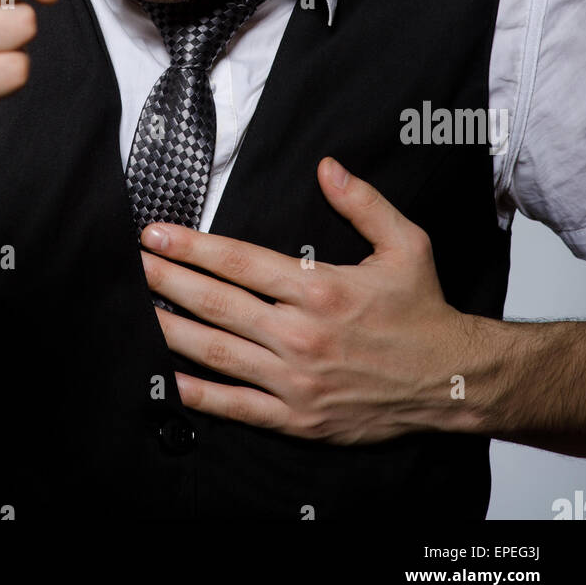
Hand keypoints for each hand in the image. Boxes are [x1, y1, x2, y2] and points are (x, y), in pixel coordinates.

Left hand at [140, 156, 477, 443]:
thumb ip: (362, 202)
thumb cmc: (425, 311)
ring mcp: (295, 380)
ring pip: (216, 352)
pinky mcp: (297, 417)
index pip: (238, 262)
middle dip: (167, 280)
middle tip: (133, 263)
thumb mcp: (405, 243)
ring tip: (137, 310)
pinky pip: (236, 406)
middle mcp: (301, 335)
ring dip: (170, 330)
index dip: (191, 245)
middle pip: (216, 304)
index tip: (156, 232)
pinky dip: (197, 395)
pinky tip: (168, 379)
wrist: (451, 382)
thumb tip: (326, 166)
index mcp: (321, 289)